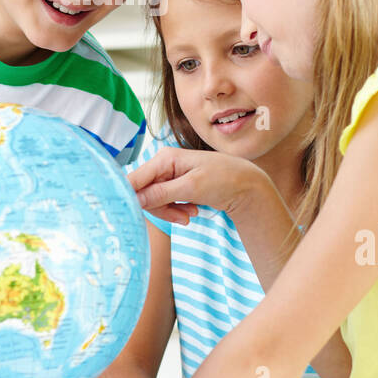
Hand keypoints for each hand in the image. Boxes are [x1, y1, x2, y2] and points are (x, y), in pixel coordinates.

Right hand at [128, 147, 265, 224]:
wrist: (247, 185)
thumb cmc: (223, 179)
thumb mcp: (192, 187)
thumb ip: (162, 193)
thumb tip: (135, 200)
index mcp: (164, 158)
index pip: (135, 179)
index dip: (130, 197)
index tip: (130, 216)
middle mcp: (163, 165)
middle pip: (143, 193)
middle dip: (160, 209)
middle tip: (180, 218)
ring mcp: (169, 176)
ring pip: (154, 201)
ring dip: (170, 212)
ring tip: (190, 216)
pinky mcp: (176, 187)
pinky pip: (165, 203)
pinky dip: (176, 211)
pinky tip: (192, 212)